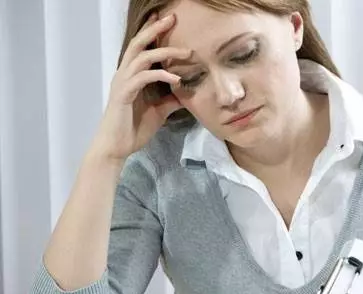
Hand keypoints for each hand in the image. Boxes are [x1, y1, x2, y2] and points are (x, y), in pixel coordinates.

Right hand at [89, 12, 190, 162]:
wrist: (117, 147)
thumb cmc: (134, 128)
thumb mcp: (159, 111)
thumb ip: (170, 100)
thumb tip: (186, 93)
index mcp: (131, 76)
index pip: (141, 48)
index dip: (152, 32)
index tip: (167, 20)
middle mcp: (124, 75)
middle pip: (138, 44)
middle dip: (155, 29)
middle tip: (172, 18)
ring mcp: (122, 83)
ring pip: (142, 57)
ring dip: (165, 52)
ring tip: (187, 52)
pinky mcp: (123, 94)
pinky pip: (143, 78)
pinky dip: (161, 75)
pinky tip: (177, 78)